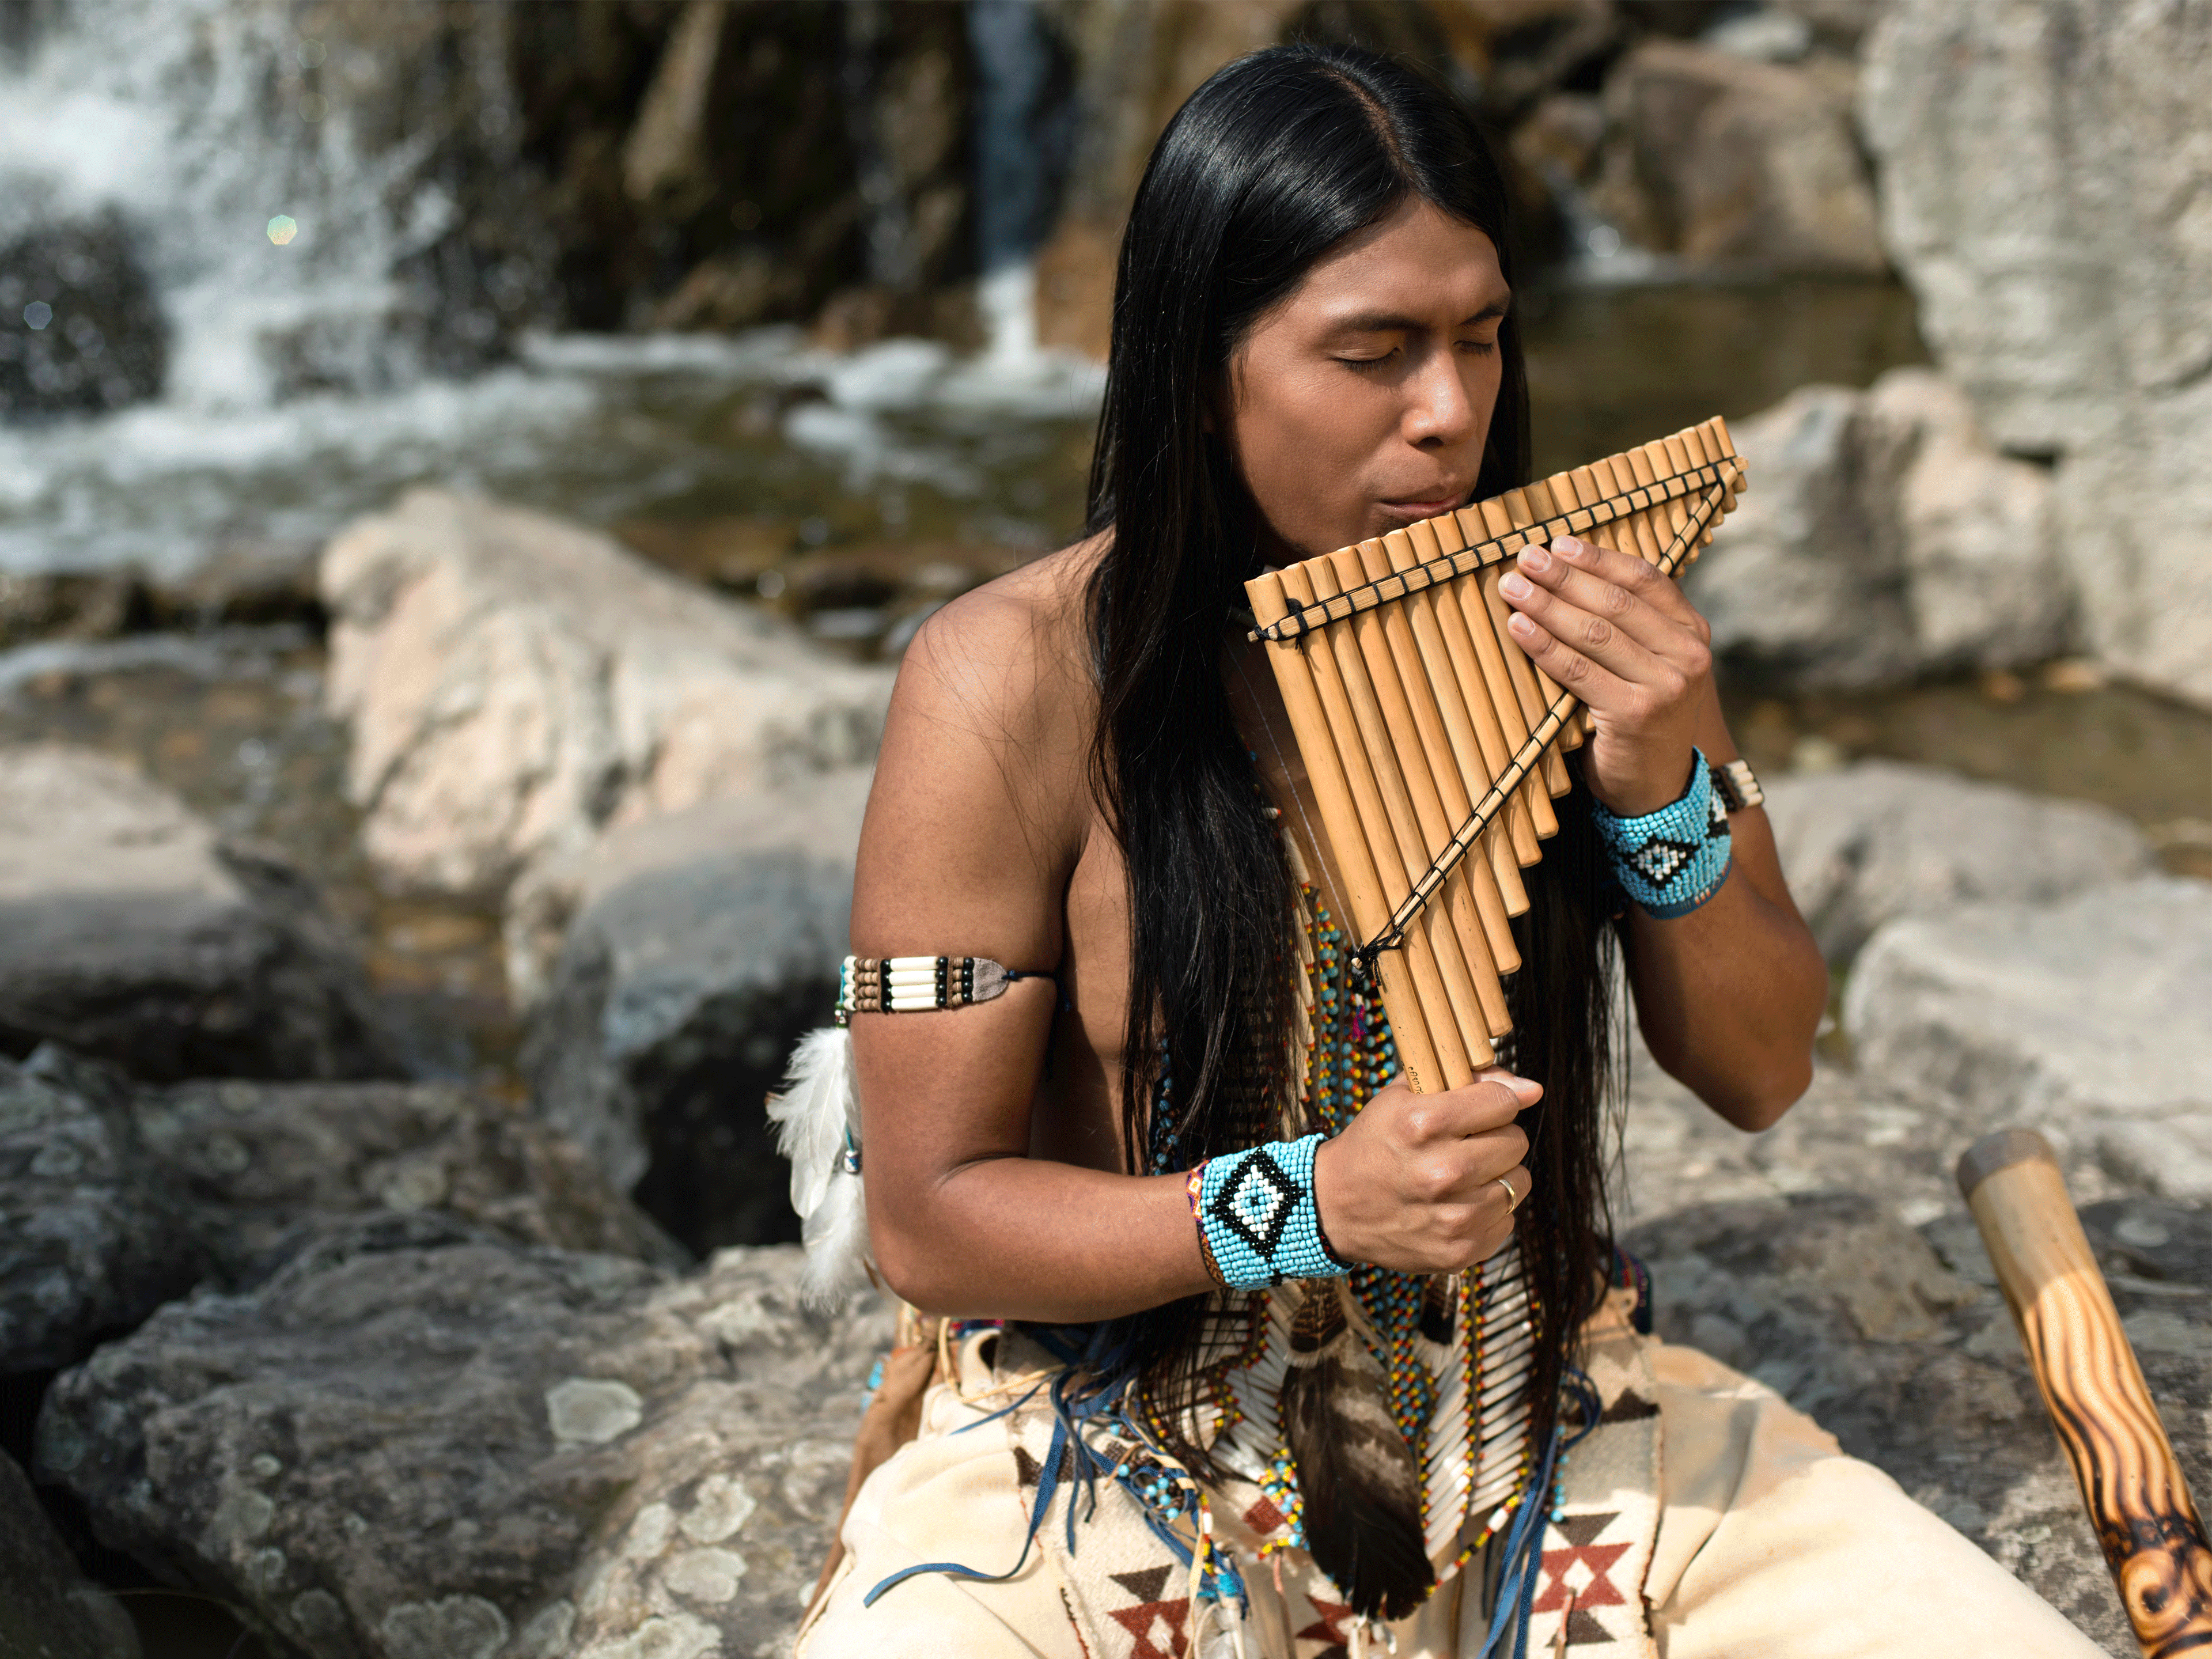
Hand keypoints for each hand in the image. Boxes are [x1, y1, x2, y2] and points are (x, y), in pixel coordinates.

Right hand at [1311, 1069, 1536, 1272]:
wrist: (1334, 1207)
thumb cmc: (1374, 1143)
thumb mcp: (1403, 1096)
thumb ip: (1467, 1080)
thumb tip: (1531, 1089)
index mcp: (1424, 1124)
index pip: (1504, 1102)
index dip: (1495, 1101)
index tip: (1481, 1109)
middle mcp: (1441, 1172)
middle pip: (1516, 1141)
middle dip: (1496, 1137)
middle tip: (1466, 1144)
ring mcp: (1453, 1216)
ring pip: (1519, 1181)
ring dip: (1496, 1175)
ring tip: (1463, 1175)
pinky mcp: (1459, 1251)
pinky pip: (1508, 1219)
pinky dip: (1489, 1210)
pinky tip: (1458, 1204)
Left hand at [1498, 534, 1712, 815]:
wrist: (1657, 786)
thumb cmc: (1641, 717)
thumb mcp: (1648, 664)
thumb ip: (1628, 625)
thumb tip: (1566, 571)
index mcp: (1692, 631)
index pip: (1644, 579)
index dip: (1598, 558)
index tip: (1557, 543)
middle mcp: (1687, 654)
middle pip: (1615, 602)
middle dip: (1564, 577)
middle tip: (1524, 558)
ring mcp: (1666, 684)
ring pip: (1594, 632)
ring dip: (1546, 605)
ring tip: (1511, 587)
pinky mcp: (1636, 713)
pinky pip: (1578, 671)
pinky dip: (1543, 646)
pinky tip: (1517, 626)